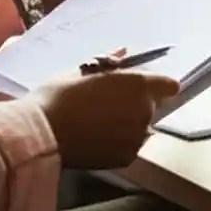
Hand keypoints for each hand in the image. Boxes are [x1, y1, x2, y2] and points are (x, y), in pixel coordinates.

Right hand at [27, 72, 179, 169]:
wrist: (42, 134)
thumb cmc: (58, 97)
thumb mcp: (82, 72)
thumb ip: (109, 65)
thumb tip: (123, 53)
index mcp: (138, 85)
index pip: (169, 85)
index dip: (157, 85)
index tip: (142, 88)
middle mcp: (145, 111)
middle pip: (151, 106)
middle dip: (135, 105)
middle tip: (107, 105)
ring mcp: (138, 137)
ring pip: (142, 127)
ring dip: (128, 125)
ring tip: (97, 124)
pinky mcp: (128, 157)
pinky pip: (130, 145)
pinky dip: (119, 143)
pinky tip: (96, 139)